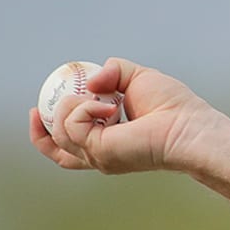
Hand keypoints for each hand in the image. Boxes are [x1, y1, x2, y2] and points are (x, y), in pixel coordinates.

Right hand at [30, 58, 229, 174]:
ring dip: (71, 107)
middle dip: (42, 129)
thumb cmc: (173, 106)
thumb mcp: (137, 78)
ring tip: (104, 99)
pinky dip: (83, 109)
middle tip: (39, 107)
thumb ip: (113, 72)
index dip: (50, 127)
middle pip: (57, 150)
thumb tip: (90, 81)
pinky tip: (109, 105)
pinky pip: (73, 127)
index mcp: (108, 140)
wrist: (189, 126)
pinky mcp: (99, 153)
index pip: (70, 142)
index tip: (43, 104)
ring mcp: (98, 157)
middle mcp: (100, 154)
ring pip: (60, 134)